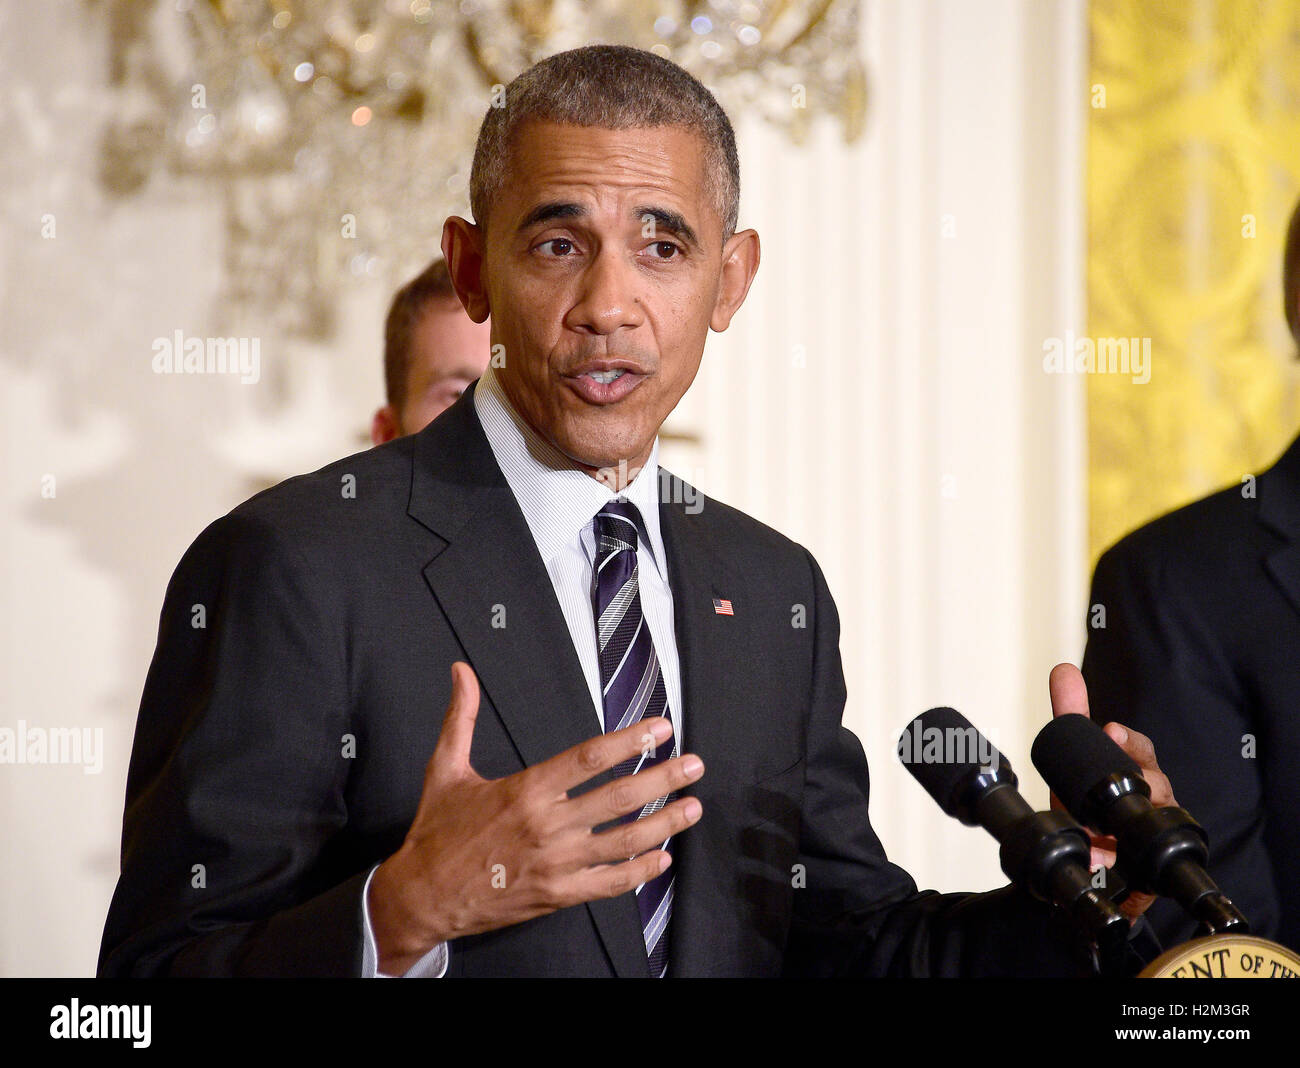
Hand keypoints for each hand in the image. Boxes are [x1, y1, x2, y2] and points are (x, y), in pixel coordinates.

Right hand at [368, 662, 704, 973]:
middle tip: (693, 765)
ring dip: (664, 824)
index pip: (590, 758)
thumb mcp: (444, 768)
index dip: (631, 741)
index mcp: (525, 790)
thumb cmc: (436, 834)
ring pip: (624, 842)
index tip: (660, 729)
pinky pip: (609, 883)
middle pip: (619, 798)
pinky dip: (640, 871)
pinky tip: (661, 859)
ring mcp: (556, 864)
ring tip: (692, 807)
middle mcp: (547, 826)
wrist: (422, 897)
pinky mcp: (558, 894)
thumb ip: (461, 717)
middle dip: (664, 779)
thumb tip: (461, 673)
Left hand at [1047, 662, 1175, 922]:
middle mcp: (1152, 800)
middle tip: (1125, 776)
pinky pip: (1140, 870)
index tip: (1112, 730)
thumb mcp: (1075, 761)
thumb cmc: (1093, 804)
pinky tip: (1100, 860)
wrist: (1093, 859)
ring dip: (1133, 823)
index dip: (1130, 741)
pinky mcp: (1144, 870)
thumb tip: (1063, 670)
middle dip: (1143, 779)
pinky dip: (1117, 864)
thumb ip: (1070, 716)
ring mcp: (1151, 835)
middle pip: (1158, 785)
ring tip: (1107, 823)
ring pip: (1156, 824)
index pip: (1141, 749)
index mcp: (1137, 770)